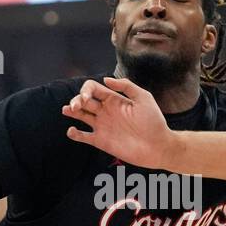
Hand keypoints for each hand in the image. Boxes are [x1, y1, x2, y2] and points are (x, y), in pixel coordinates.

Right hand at [61, 76, 175, 168]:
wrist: (157, 146)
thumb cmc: (154, 121)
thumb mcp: (143, 97)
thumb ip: (126, 86)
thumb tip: (105, 80)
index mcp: (114, 99)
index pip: (93, 89)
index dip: (86, 90)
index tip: (87, 98)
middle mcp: (106, 111)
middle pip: (84, 101)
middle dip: (76, 100)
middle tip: (75, 106)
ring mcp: (103, 126)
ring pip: (81, 115)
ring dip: (71, 111)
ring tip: (67, 110)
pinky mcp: (101, 141)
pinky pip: (83, 137)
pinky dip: (74, 134)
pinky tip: (71, 130)